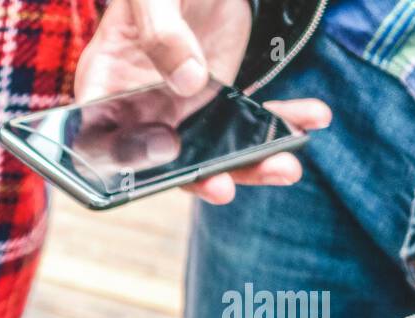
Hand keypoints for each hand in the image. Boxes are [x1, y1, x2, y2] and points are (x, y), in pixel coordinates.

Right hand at [74, 0, 330, 203]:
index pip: (102, 139)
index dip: (128, 159)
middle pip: (161, 162)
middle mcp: (138, 110)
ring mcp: (177, 110)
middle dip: (200, 178)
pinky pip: (245, 121)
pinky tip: (312, 117)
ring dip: (250, 163)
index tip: (167, 152)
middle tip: (225, 186)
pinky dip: (279, 122)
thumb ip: (161, 33)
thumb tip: (188, 83)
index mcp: (105, 85)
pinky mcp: (215, 99)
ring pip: (208, 153)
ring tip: (285, 166)